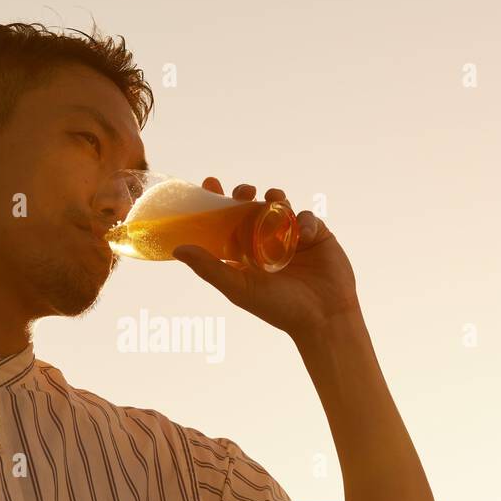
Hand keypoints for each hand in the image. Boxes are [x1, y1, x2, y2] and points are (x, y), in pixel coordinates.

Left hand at [172, 177, 360, 341]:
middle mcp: (266, 243)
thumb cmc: (278, 308)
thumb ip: (210, 268)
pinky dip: (304, 220)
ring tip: (273, 200)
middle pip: (251, 209)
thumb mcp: (239, 287)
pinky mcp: (316, 235)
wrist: (322, 318)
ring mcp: (292, 237)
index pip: (227, 222)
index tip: (210, 182)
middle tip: (243, 192)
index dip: (218, 201)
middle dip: (245, 194)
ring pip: (279, 207)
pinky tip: (304, 235)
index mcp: (245, 254)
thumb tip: (178, 249)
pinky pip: (307, 218)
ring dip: (275, 199)